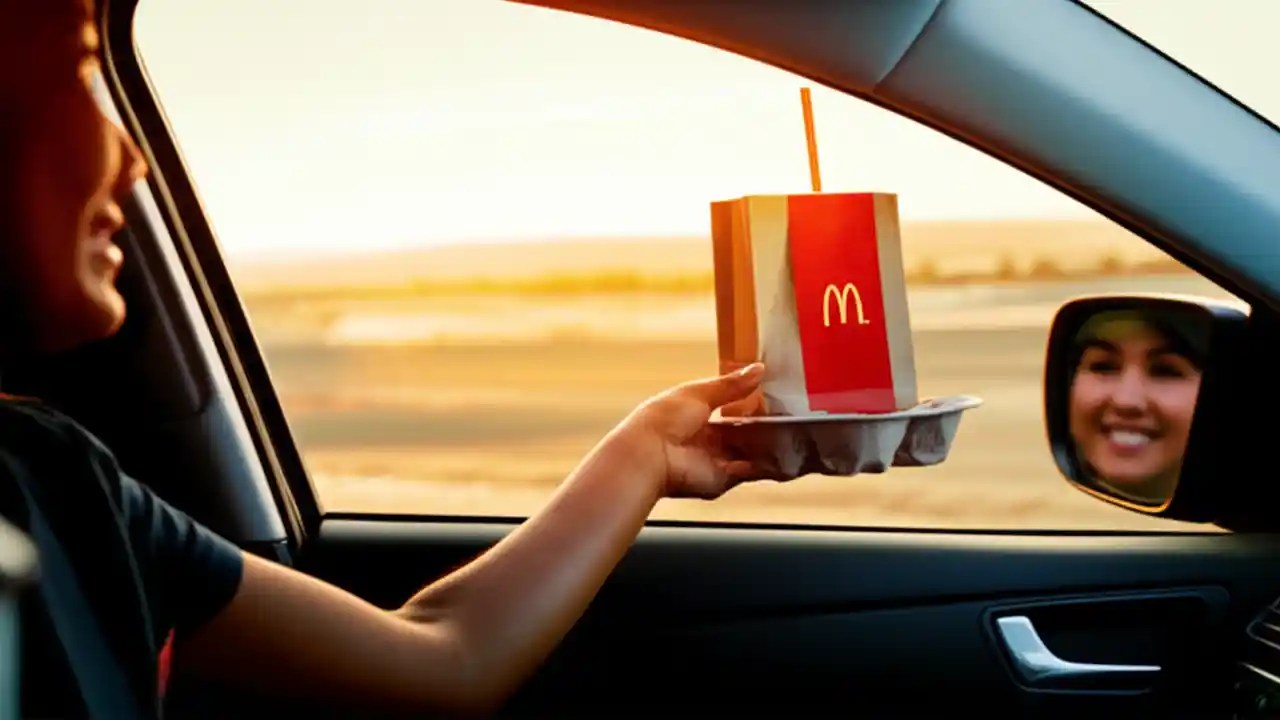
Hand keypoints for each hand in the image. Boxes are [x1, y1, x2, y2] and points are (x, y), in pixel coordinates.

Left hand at [615, 362, 780, 499]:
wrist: (650, 454)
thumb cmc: (663, 419)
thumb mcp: (699, 392)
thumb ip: (731, 385)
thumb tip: (758, 369)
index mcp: (697, 415)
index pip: (730, 408)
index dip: (751, 402)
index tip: (774, 394)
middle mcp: (707, 439)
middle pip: (743, 432)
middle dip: (763, 425)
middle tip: (789, 414)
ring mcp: (716, 460)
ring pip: (750, 453)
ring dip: (769, 445)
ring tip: (794, 432)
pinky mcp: (723, 479)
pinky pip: (751, 472)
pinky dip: (768, 464)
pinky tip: (785, 452)